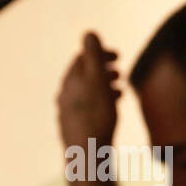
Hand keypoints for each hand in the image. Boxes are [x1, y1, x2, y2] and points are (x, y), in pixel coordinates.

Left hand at [57, 32, 120, 147]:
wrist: (86, 154)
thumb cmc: (96, 115)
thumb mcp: (98, 79)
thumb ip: (94, 56)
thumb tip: (88, 32)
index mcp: (70, 81)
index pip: (83, 58)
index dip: (101, 54)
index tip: (118, 57)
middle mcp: (64, 95)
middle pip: (83, 75)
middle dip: (102, 70)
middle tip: (120, 73)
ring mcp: (67, 113)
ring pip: (86, 93)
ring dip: (103, 87)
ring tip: (120, 92)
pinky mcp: (73, 129)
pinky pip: (87, 109)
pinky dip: (100, 103)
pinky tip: (109, 112)